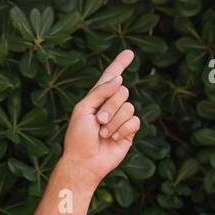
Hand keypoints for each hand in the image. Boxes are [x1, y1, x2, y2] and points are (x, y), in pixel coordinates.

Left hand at [61, 49, 141, 190]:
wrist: (84, 162)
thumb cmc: (78, 137)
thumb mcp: (84, 109)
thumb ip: (100, 92)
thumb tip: (119, 79)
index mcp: (97, 98)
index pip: (110, 77)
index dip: (120, 64)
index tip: (129, 52)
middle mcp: (110, 105)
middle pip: (122, 91)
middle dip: (110, 106)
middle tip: (98, 121)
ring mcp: (121, 118)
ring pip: (129, 107)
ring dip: (115, 122)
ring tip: (102, 134)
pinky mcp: (129, 132)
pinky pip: (135, 121)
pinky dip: (123, 130)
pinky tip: (112, 139)